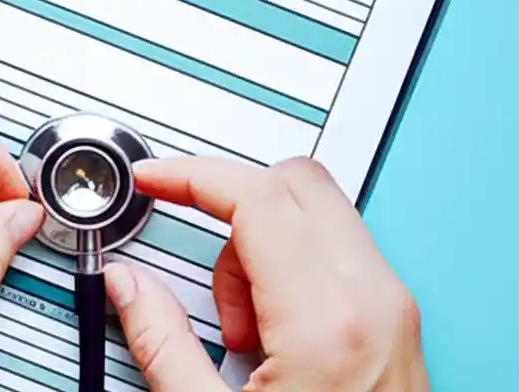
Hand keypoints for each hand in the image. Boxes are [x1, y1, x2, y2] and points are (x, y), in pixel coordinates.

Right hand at [105, 156, 428, 390]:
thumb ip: (158, 341)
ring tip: (241, 328)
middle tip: (203, 273)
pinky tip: (270, 334)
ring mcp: (393, 308)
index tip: (153, 179)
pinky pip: (336, 252)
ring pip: (317, 213)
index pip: (256, 197)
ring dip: (262, 243)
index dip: (190, 176)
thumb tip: (124, 285)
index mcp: (327, 321)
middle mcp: (375, 301)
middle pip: (296, 185)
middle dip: (233, 207)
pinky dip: (291, 266)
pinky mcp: (395, 322)